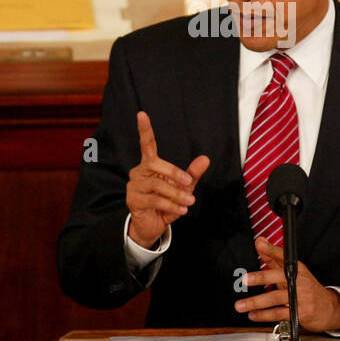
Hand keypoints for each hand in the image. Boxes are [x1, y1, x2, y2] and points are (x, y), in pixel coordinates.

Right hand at [125, 111, 209, 248]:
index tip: (142, 114)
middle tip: (189, 183)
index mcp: (150, 165)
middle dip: (174, 173)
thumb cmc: (167, 203)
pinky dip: (171, 205)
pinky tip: (181, 210)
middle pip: (155, 163)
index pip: (147, 144)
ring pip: (156, 184)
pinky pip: (154, 200)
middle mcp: (139, 172)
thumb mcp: (183, 188)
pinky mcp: (134, 200)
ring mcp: (134, 186)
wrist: (153, 226)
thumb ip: (192, 174)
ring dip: (176, 194)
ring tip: (189, 201)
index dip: (144, 129)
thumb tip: (205, 159)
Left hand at [233, 237, 339, 333]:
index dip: (271, 250)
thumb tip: (260, 243)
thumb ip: (274, 258)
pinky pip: (279, 314)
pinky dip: (265, 315)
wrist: (328, 308)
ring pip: (275, 298)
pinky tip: (254, 315)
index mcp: (297, 269)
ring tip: (242, 305)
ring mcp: (300, 297)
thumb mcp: (293, 272)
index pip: (283, 256)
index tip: (260, 244)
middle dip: (261, 277)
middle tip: (246, 280)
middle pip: (278, 277)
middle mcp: (299, 281)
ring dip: (256, 302)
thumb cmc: (308, 289)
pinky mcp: (300, 313)